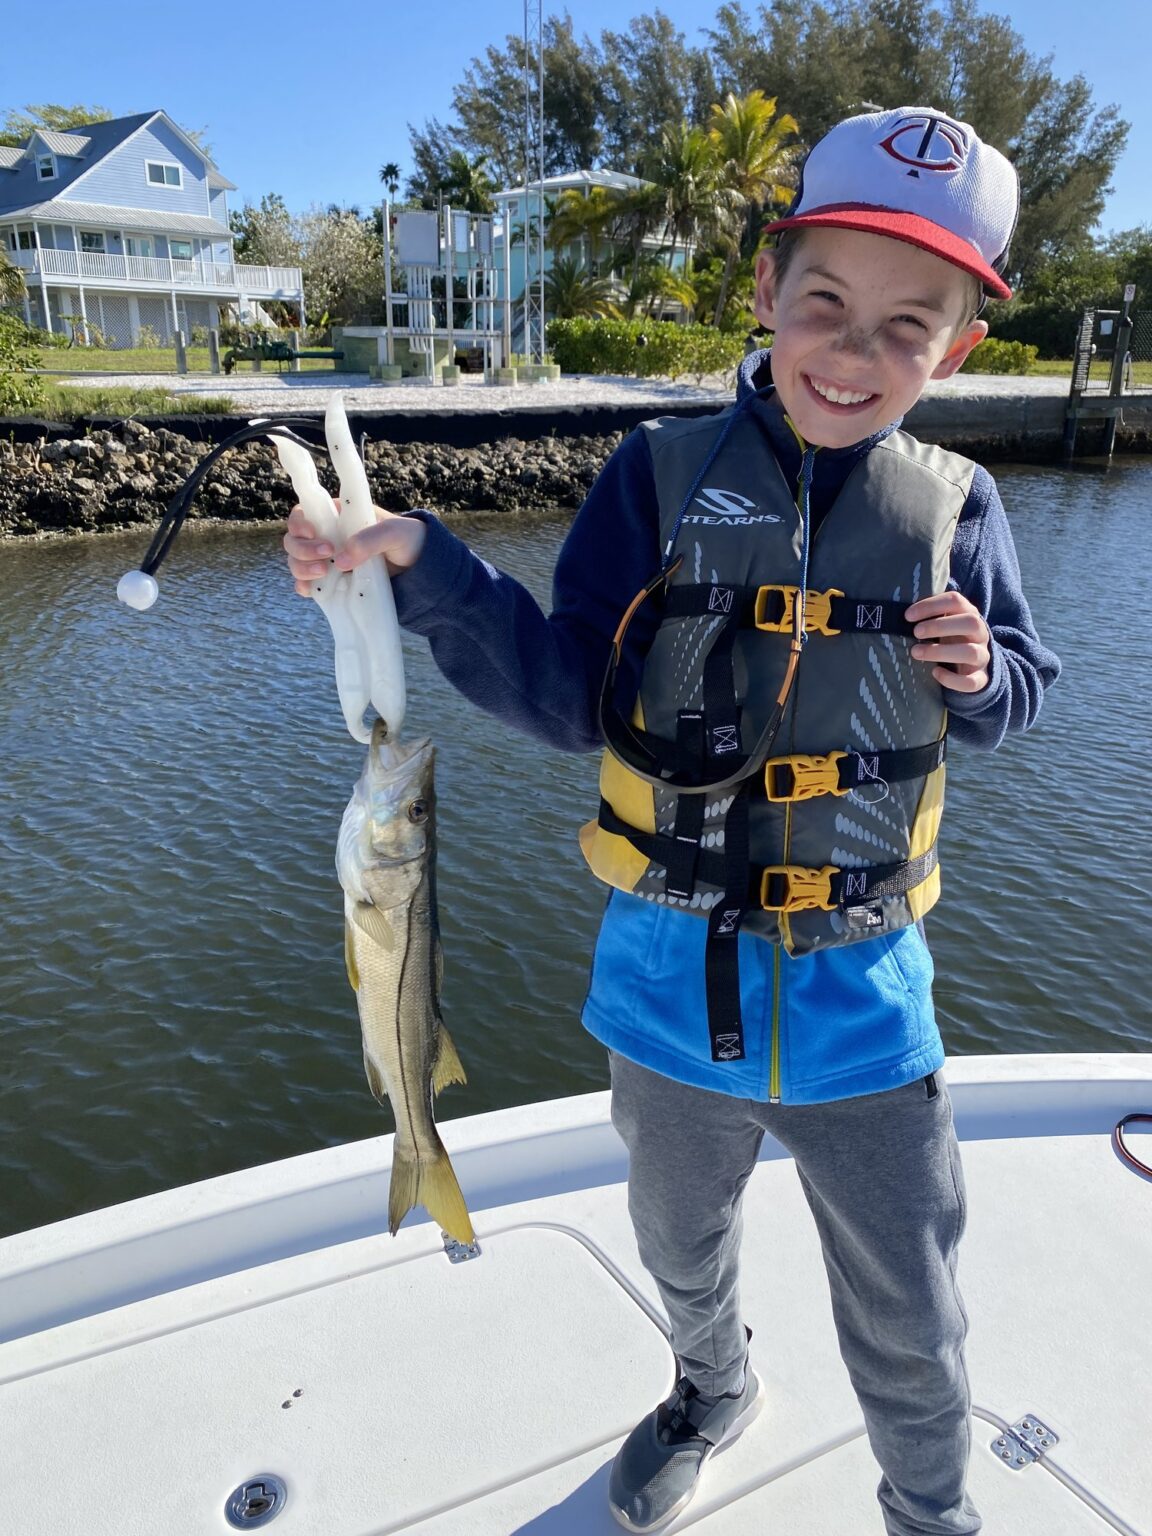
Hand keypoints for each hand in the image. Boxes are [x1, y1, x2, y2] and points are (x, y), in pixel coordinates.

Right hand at [283, 502, 426, 596]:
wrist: (421, 570)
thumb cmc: (409, 541)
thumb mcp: (395, 533)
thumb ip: (370, 540)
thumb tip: (340, 560)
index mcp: (338, 517)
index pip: (304, 513)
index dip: (299, 522)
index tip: (312, 532)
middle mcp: (328, 537)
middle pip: (294, 539)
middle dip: (302, 548)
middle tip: (326, 554)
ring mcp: (328, 561)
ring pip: (297, 562)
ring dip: (301, 567)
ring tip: (323, 572)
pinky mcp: (332, 583)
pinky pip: (307, 584)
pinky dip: (304, 587)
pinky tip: (312, 590)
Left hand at [905, 591, 990, 693]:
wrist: (972, 665)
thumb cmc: (948, 637)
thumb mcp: (942, 622)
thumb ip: (928, 615)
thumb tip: (898, 613)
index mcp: (969, 614)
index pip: (955, 601)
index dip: (931, 605)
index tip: (908, 616)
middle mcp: (980, 633)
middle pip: (970, 623)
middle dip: (940, 626)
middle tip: (915, 632)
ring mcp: (983, 656)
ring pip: (971, 652)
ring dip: (941, 651)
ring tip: (915, 652)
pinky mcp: (981, 679)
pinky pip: (972, 682)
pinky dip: (952, 679)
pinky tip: (935, 673)